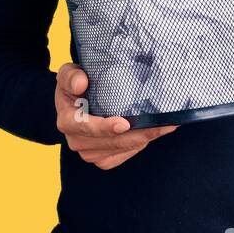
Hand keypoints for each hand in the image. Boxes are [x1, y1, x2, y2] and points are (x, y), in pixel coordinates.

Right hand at [55, 63, 177, 169]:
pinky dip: (142, 143)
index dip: (103, 127)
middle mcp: (76, 141)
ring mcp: (90, 153)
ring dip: (145, 138)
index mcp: (67, 120)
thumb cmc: (78, 84)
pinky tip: (157, 131)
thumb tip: (80, 84)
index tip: (124, 124)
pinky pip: (125, 154)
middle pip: (110, 142)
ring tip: (167, 126)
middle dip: (138, 134)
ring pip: (121, 149)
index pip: (83, 127)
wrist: (83, 99)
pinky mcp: (103, 158)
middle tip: (163, 123)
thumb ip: (72, 76)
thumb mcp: (70, 74)